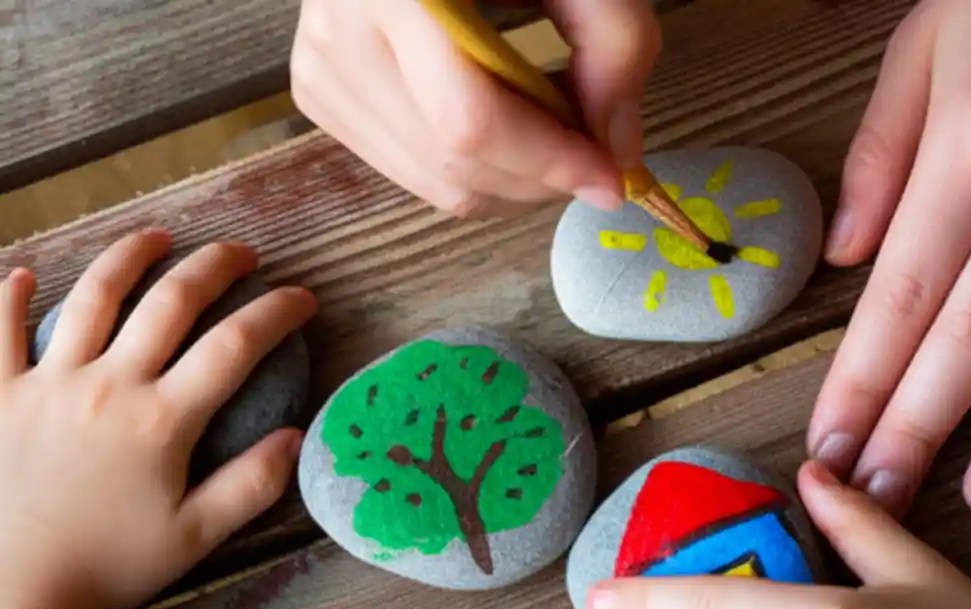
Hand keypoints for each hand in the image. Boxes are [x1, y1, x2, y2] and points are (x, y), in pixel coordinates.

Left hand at [0, 230, 316, 608]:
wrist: (10, 591)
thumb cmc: (108, 567)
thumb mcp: (195, 537)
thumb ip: (251, 484)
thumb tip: (297, 435)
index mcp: (163, 420)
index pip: (235, 346)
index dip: (276, 312)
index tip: (302, 296)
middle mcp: (109, 385)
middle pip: (171, 302)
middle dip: (214, 266)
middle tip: (242, 252)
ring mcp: (47, 384)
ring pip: (93, 297)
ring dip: (130, 257)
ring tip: (157, 236)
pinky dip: (7, 296)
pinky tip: (21, 273)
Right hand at [290, 0, 660, 215]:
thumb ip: (616, 44)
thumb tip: (618, 154)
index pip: (468, 119)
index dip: (548, 162)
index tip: (612, 179)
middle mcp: (341, 31)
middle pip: (452, 163)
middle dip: (539, 181)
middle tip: (593, 158)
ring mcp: (321, 68)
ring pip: (433, 184)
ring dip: (512, 182)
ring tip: (551, 132)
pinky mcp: (320, 93)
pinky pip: (409, 172)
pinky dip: (472, 171)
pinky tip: (503, 124)